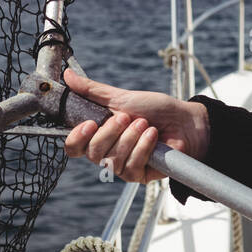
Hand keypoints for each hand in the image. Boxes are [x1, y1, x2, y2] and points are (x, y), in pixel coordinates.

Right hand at [62, 68, 209, 182]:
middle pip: (92, 152)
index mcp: (98, 136)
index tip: (89, 124)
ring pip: (112, 159)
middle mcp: (107, 154)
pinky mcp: (139, 175)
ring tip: (146, 124)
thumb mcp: (121, 97)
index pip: (74, 147)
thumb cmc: (154, 109)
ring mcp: (122, 167)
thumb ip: (92, 90)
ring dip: (131, 137)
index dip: (76, 138)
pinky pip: (131, 166)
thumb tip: (66, 75)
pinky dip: (143, 147)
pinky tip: (153, 136)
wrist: (185, 121)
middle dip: (111, 132)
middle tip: (128, 117)